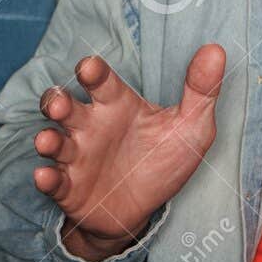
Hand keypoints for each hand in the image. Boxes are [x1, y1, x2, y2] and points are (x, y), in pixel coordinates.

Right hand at [32, 45, 224, 258]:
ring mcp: (76, 156)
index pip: (100, 80)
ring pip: (54, 140)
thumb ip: (201, 90)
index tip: (89, 67)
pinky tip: (45, 177)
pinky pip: (53, 180)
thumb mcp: (191, 128)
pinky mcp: (68, 187)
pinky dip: (46, 178)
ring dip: (48, 139)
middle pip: (64, 105)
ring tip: (48, 141)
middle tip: (60, 104)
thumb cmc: (161, 160)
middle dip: (57, 101)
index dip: (92, 72)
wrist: (141, 210)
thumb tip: (216, 50)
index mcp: (116, 105)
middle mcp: (90, 126)